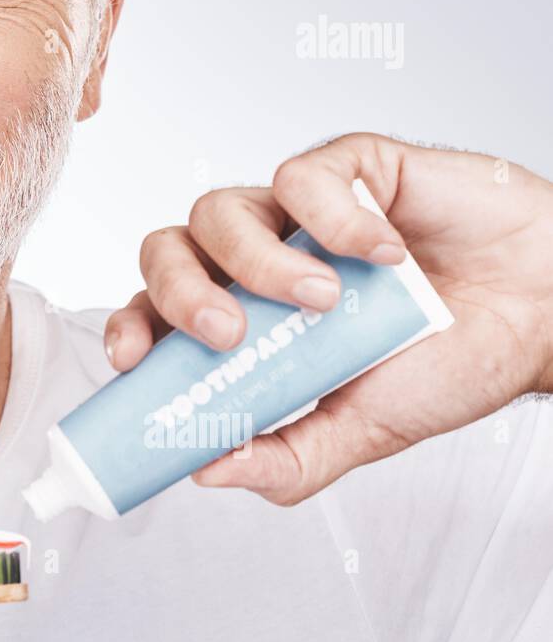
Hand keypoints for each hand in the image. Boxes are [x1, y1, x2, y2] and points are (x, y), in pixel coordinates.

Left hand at [105, 133, 552, 503]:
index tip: (133, 359)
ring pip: (218, 210)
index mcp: (243, 316)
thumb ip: (288, 458)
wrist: (545, 316)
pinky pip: (302, 174)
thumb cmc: (449, 362)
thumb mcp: (361, 430)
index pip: (154, 311)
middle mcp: (255, 260)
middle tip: (228, 334)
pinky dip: (333, 215)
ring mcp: (295, 213)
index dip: (130, 327)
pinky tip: (384, 253)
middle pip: (166, 252)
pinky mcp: (347, 170)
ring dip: (256, 260)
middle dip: (178, 293)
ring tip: (323, 301)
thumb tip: (206, 470)